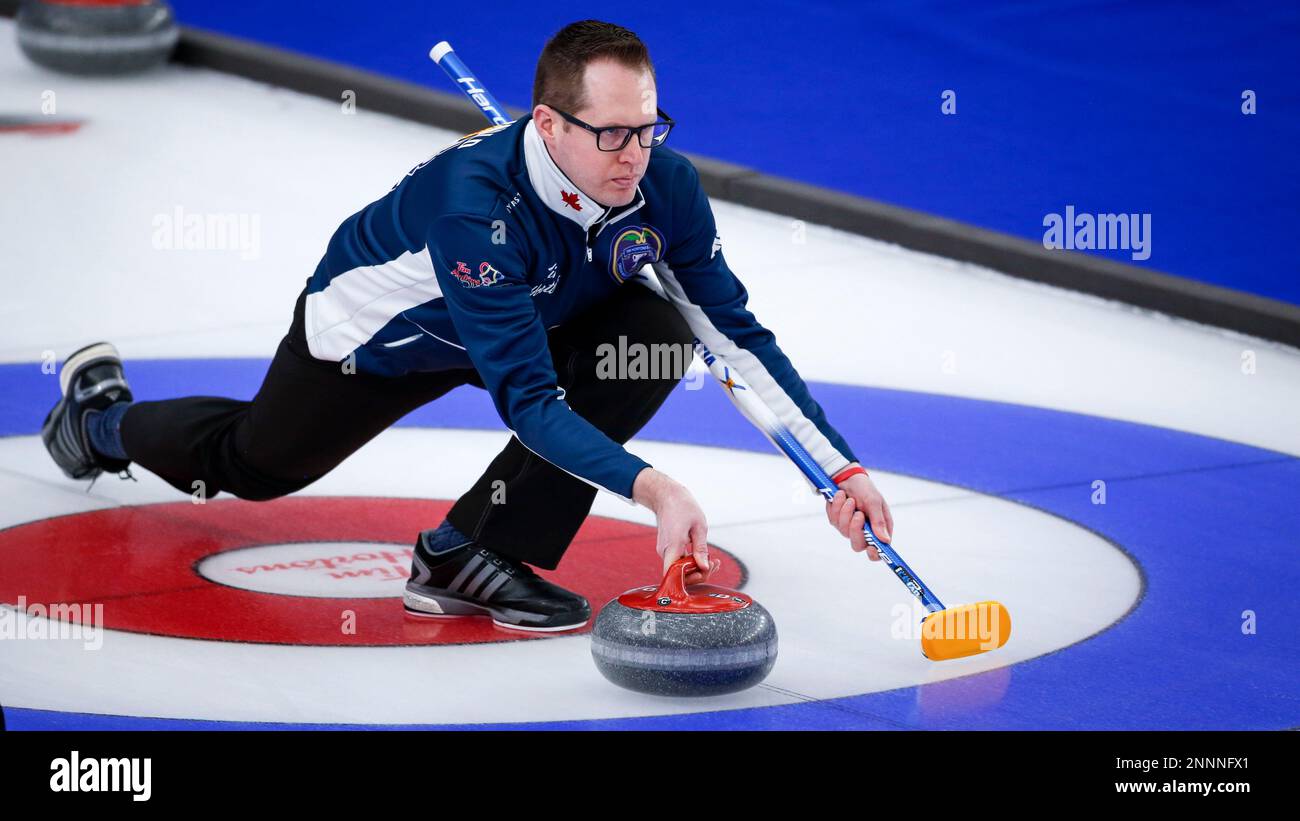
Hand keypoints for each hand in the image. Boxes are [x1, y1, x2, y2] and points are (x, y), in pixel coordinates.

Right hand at [633, 468, 718, 583]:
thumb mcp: (699, 526)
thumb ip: (701, 549)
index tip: (705, 569)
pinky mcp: (668, 550)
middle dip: (699, 574)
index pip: (673, 574)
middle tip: (715, 564)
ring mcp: (665, 551)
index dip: (689, 578)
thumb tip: (704, 567)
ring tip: (714, 561)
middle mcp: (666, 551)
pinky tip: (704, 557)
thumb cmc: (683, 507)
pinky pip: (679, 562)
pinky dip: (692, 563)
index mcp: (673, 545)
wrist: (666, 496)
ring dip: (697, 568)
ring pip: (680, 569)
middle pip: (679, 575)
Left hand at [825, 472, 892, 560]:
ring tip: (849, 499)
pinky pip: (834, 520)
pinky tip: (841, 496)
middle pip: (858, 545)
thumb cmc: (865, 488)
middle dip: (856, 530)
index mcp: (879, 529)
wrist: (847, 476)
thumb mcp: (874, 502)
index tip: (871, 548)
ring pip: (844, 531)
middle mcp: (864, 531)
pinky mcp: (837, 521)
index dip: (874, 554)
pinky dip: (837, 507)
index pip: (878, 551)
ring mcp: (849, 527)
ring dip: (846, 513)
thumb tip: (885, 540)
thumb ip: (879, 521)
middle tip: (858, 514)